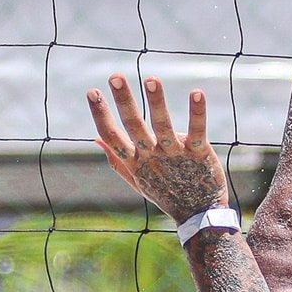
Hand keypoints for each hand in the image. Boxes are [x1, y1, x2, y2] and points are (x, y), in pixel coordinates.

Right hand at [88, 74, 228, 226]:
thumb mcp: (138, 179)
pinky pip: (196, 132)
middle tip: (115, 76)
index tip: (92, 92)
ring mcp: (175, 155)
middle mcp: (152, 157)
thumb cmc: (166, 193)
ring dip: (157, 102)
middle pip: (134, 127)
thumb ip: (117, 159)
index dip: (101, 115)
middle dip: (124, 101)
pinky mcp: (199, 153)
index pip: (113, 136)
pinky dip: (197, 113)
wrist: (199, 215)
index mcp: (136, 161)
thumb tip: (96, 138)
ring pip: (163, 127)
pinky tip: (196, 93)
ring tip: (151, 79)